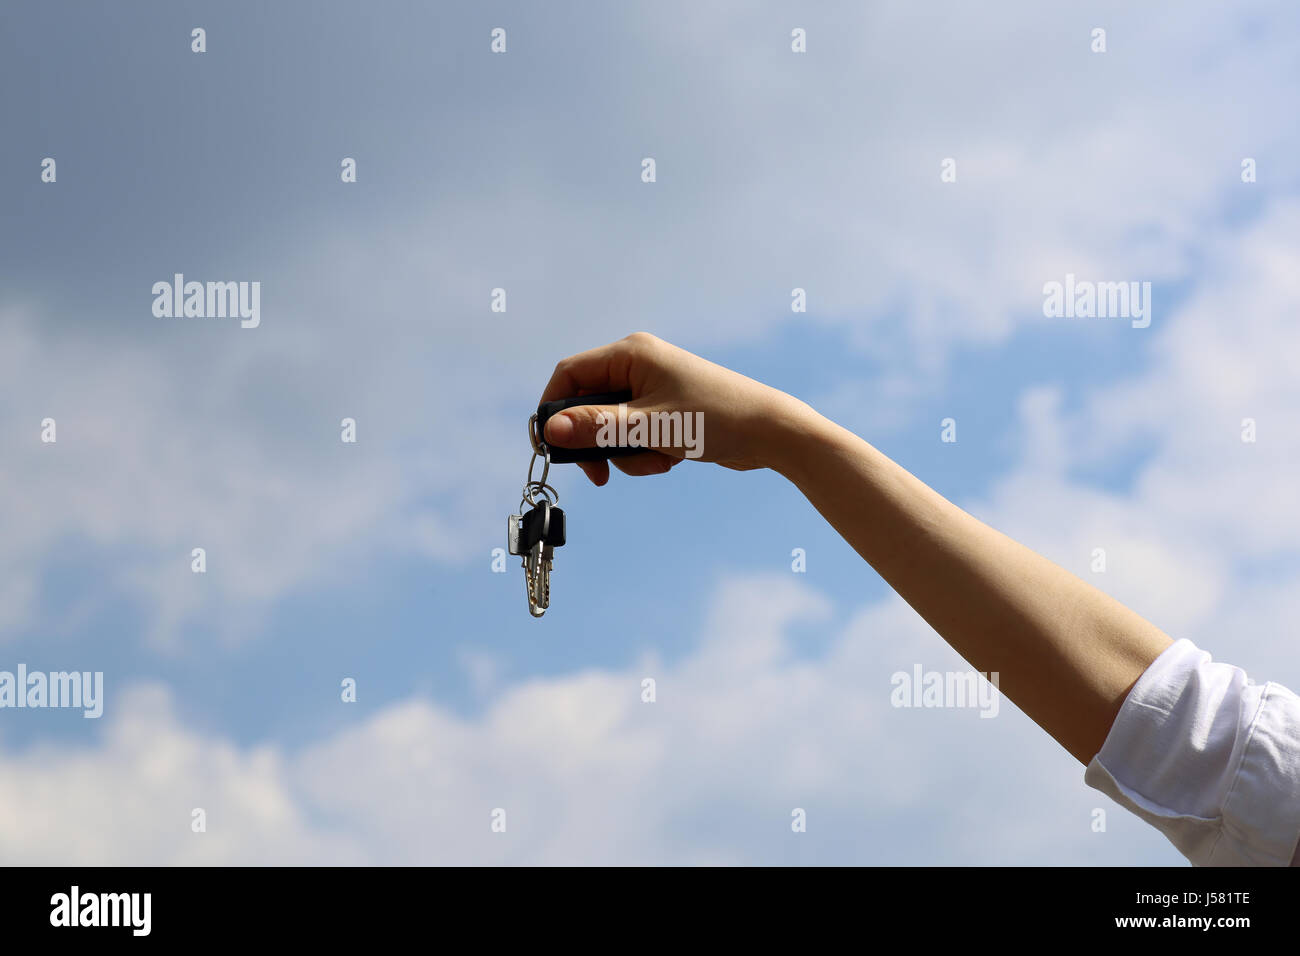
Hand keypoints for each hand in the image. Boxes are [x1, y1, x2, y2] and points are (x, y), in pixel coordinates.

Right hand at [539, 332, 813, 485]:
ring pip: (610, 426)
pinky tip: (670, 460)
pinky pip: (633, 434)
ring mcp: (651, 387)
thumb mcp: (650, 427)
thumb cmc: (715, 420)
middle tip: (601, 474)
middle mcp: (638, 364)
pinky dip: (643, 453)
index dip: (554, 410)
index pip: (569, 374)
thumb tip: (551, 428)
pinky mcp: (664, 409)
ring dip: (625, 453)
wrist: (770, 432)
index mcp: (631, 353)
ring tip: (658, 462)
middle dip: (597, 442)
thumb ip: (598, 427)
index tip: (550, 447)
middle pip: (587, 404)